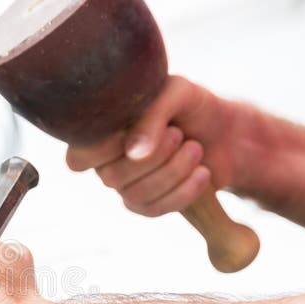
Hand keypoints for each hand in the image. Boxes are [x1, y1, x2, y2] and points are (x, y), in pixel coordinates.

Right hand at [66, 76, 243, 216]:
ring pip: (134, 194)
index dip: (102, 151)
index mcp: (102, 132)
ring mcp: (126, 186)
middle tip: (178, 134)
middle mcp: (107, 162)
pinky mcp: (147, 205)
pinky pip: (154, 209)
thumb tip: (133, 153)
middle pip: (111, 177)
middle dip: (152, 157)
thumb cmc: (193, 106)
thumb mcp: (176, 93)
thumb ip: (151, 116)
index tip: (132, 132)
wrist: (227, 133)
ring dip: (172, 171)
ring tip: (195, 148)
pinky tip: (202, 173)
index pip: (78, 157)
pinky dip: (184, 192)